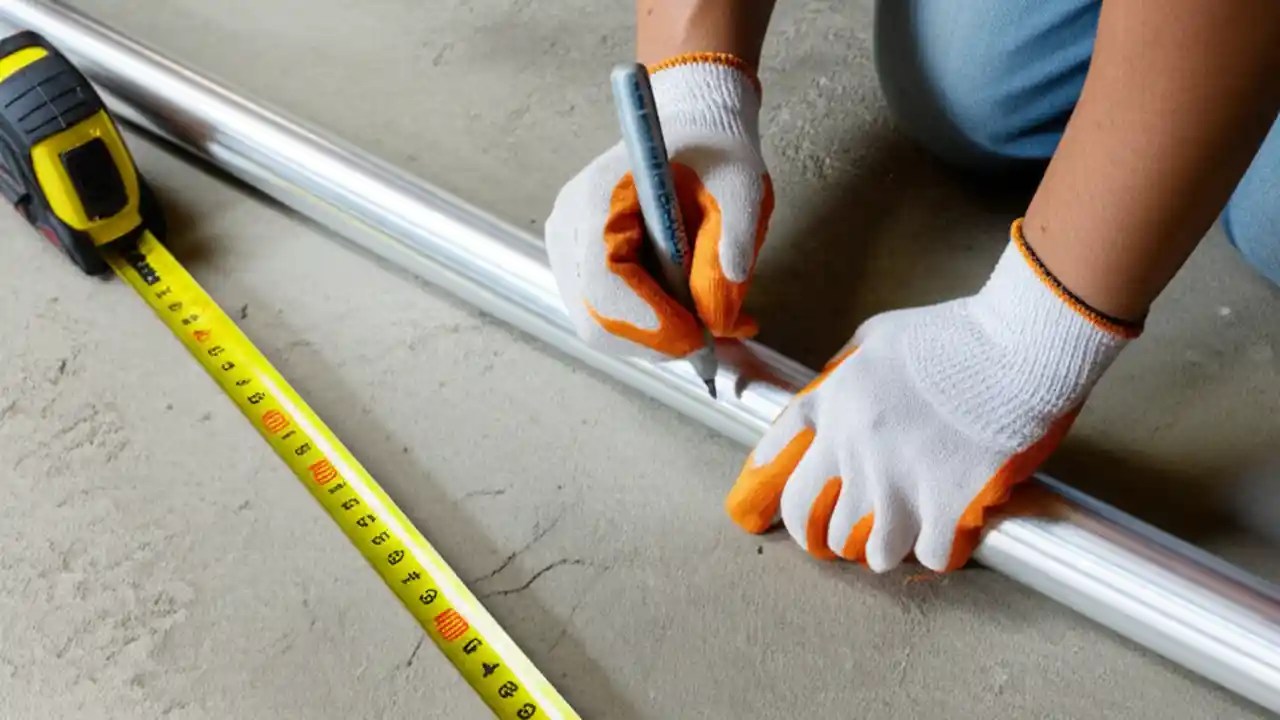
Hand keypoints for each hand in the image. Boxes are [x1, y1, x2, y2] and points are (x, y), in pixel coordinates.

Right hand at [545, 53, 773, 360]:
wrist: (692, 121)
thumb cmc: (713, 150)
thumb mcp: (740, 191)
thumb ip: (730, 251)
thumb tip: (718, 321)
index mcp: (599, 199)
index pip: (605, 287)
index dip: (652, 324)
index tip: (702, 337)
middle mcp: (570, 226)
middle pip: (596, 319)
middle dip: (656, 340)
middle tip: (710, 337)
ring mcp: (570, 246)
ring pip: (599, 325)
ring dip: (653, 336)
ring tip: (703, 320)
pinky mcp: (580, 261)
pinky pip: (604, 313)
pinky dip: (646, 323)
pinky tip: (681, 308)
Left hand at [725, 220, 1138, 571]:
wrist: (1015, 348)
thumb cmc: (954, 335)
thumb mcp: (877, 337)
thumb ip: (845, 372)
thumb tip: (832, 397)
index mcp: (834, 409)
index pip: (778, 463)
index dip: (777, 492)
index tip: (784, 509)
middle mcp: (854, 452)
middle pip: (811, 520)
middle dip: (822, 533)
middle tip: (841, 535)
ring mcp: (898, 484)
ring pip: (869, 552)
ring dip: (882, 546)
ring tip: (900, 533)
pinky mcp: (945, 508)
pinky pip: (928, 557)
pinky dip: (938, 550)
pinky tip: (949, 531)